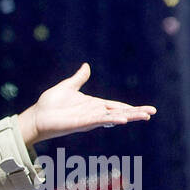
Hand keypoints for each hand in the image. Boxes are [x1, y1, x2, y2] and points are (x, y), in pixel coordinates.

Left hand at [17, 63, 155, 144]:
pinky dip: (111, 120)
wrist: (37, 115)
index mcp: (93, 105)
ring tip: (145, 116)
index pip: (116, 106)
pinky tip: (123, 119)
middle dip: (136, 113)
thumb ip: (79, 78)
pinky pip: (99, 121)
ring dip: (129, 116)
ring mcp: (89, 119)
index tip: (146, 110)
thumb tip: (86, 66)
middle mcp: (94, 113)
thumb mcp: (68, 87)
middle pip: (119, 112)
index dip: (130, 107)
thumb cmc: (49, 104)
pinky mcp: (82, 123)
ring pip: (113, 117)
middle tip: (152, 113)